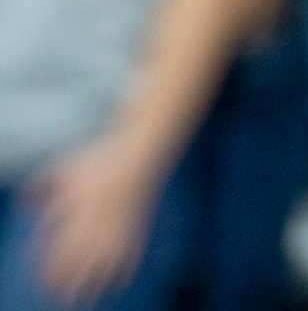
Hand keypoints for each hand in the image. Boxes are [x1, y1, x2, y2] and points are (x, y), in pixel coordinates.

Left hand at [32, 136, 160, 304]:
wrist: (142, 154)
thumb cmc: (98, 160)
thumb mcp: (65, 167)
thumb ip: (40, 185)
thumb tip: (21, 207)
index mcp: (79, 207)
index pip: (59, 241)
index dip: (47, 263)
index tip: (40, 276)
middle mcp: (98, 220)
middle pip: (80, 260)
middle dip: (66, 283)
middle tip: (54, 299)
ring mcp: (119, 227)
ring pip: (104, 264)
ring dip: (92, 286)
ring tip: (80, 303)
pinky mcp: (136, 229)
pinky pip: (130, 257)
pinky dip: (122, 275)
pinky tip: (113, 288)